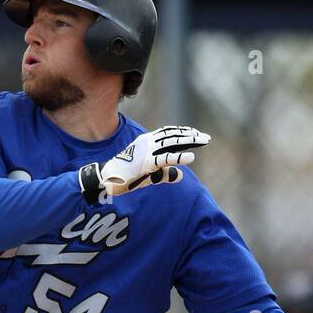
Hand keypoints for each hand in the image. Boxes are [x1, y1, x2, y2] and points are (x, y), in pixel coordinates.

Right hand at [78, 125, 209, 202]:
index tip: (197, 134)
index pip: (168, 133)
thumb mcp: (149, 175)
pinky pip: (165, 158)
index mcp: (146, 142)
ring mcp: (146, 151)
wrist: (106, 180)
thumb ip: (165, 174)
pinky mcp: (145, 163)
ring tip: (203, 141)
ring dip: (189, 141)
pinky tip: (191, 157)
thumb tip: (181, 176)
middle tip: (206, 137)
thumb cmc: (125, 177)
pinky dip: (179, 157)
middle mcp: (147, 143)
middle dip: (191, 136)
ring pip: (171, 143)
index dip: (183, 132)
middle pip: (173, 136)